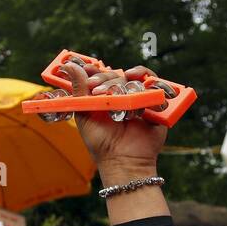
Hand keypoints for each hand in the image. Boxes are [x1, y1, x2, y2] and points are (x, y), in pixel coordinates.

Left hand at [58, 61, 167, 181]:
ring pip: (134, 79)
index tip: (88, 69)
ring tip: (117, 94)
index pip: (101, 75)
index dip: (95, 70)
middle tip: (97, 90)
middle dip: (106, 79)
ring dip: (124, 82)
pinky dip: (149, 82)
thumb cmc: (101, 142)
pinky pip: (156, 85)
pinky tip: (140, 86)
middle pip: (117, 75)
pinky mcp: (156, 103)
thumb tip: (70, 66)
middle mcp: (122, 95)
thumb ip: (79, 89)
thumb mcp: (84, 114)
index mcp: (104, 96)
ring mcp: (139, 98)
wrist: (122, 159)